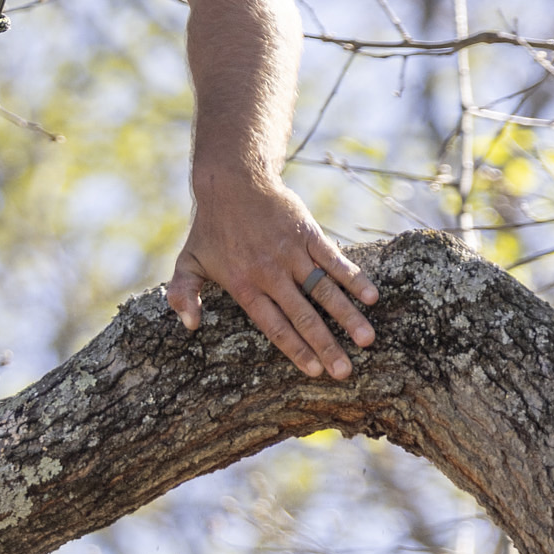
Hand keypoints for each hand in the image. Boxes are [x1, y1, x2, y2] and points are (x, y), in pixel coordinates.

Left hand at [166, 166, 378, 378]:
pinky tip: (372, 297)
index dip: (296, 349)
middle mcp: (270, 272)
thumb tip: (188, 325)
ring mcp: (291, 252)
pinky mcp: (307, 233)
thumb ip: (182, 293)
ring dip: (347, 316)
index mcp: (245, 284)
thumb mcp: (189, 260)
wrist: (232, 182)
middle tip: (346, 372)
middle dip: (326, 346)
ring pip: (323, 290)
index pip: (274, 326)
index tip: (316, 372)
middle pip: (302, 315)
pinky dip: (353, 277)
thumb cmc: (211, 229)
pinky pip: (334, 259)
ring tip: (368, 340)